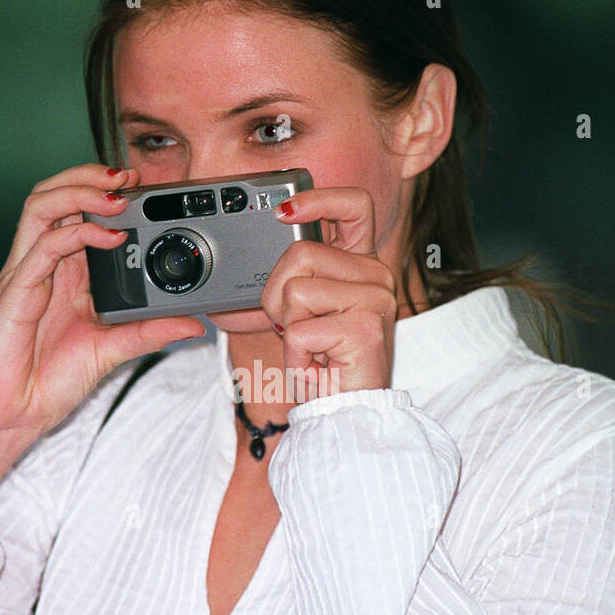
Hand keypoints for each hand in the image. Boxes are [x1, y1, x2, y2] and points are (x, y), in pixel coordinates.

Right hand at [0, 162, 205, 447]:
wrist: (11, 416)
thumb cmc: (47, 381)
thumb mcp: (112, 351)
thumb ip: (149, 332)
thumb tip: (192, 324)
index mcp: (64, 273)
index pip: (77, 211)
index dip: (104, 190)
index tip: (142, 186)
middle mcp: (43, 266)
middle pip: (54, 195)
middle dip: (90, 176)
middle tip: (130, 176)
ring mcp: (26, 275)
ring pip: (41, 207)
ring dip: (80, 190)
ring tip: (116, 194)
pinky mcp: (16, 292)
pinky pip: (41, 248)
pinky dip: (76, 233)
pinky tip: (106, 236)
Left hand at [261, 186, 397, 399]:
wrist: (346, 415)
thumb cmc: (323, 369)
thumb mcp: (300, 315)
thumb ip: (286, 282)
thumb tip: (238, 262)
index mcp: (362, 266)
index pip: (353, 205)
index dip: (318, 199)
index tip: (283, 212)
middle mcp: (376, 276)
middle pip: (300, 253)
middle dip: (277, 295)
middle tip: (295, 328)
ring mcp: (376, 299)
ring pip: (295, 290)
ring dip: (287, 328)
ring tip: (312, 349)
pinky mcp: (365, 327)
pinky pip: (298, 329)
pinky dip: (295, 356)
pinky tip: (318, 366)